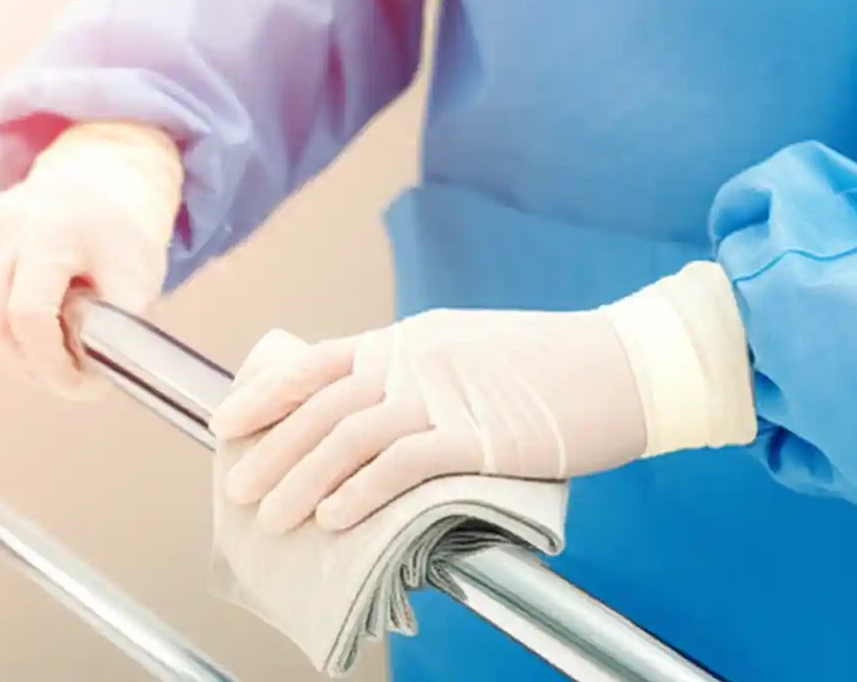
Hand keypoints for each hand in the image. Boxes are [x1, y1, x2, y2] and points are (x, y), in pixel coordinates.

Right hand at [0, 123, 181, 397]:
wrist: (99, 185)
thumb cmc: (121, 239)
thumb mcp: (140, 280)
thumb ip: (117, 326)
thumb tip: (92, 371)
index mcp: (52, 234)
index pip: (28, 314)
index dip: (50, 362)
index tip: (83, 385)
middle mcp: (5, 227)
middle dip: (29, 366)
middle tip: (68, 379)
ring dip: (11, 353)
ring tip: (55, 354)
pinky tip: (32, 328)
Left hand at [209, 308, 648, 532]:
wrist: (627, 364)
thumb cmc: (555, 368)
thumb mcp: (472, 355)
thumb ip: (421, 378)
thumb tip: (378, 417)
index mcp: (412, 339)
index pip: (318, 361)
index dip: (265, 392)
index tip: (229, 422)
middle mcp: (417, 358)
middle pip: (322, 404)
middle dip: (272, 450)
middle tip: (240, 489)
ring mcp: (446, 393)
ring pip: (349, 435)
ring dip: (302, 479)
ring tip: (273, 517)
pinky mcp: (478, 434)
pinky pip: (401, 461)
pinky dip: (360, 490)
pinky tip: (335, 517)